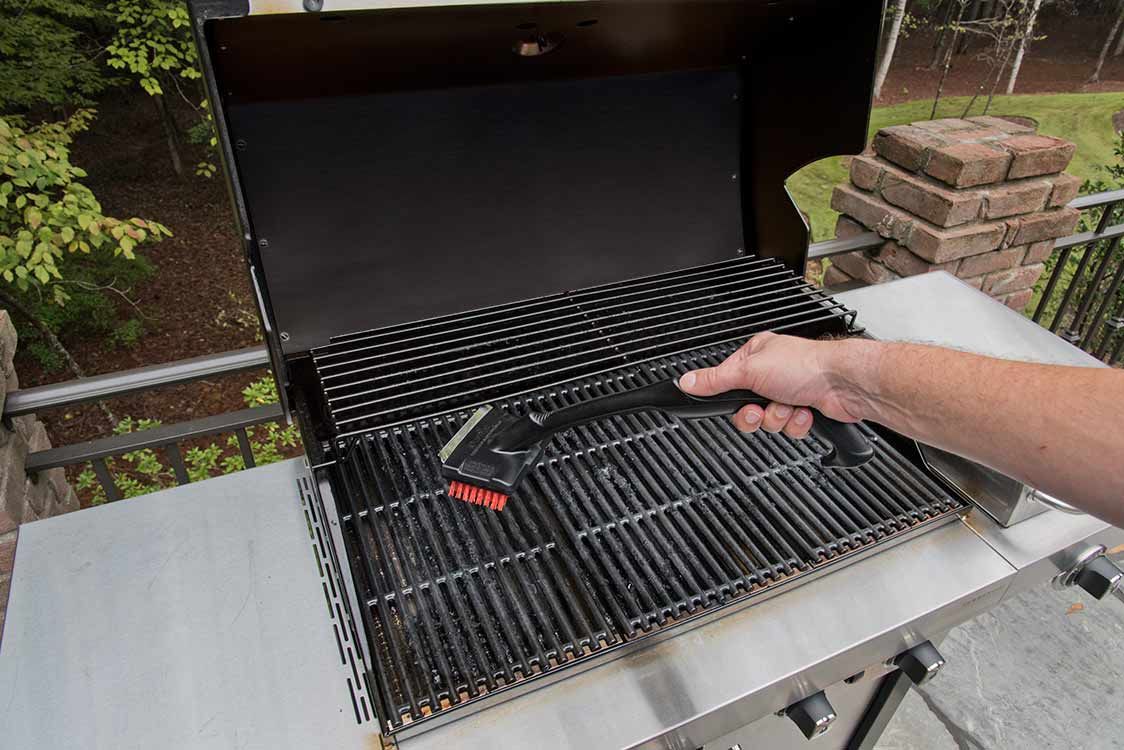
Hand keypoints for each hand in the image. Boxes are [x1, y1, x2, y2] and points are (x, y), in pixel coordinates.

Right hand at [679, 332, 862, 437]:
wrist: (844, 383)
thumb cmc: (806, 365)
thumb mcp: (749, 371)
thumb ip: (715, 380)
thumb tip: (687, 382)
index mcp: (756, 355)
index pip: (728, 382)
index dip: (731, 398)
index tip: (735, 403)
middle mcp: (773, 373)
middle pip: (746, 407)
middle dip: (756, 414)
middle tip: (762, 408)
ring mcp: (790, 392)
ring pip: (768, 420)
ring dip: (778, 418)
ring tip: (790, 405)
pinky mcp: (804, 411)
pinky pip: (788, 428)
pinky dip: (796, 423)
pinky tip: (804, 410)